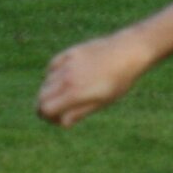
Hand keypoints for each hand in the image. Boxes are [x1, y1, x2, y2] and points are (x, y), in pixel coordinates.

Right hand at [36, 33, 150, 126]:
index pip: (45, 109)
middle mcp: (67, 77)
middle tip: (59, 110)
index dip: (48, 117)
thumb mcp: (103, 101)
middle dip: (46, 106)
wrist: (130, 50)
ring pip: (46, 82)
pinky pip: (52, 66)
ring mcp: (68, 63)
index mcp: (74, 92)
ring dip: (51, 91)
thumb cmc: (120, 79)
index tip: (59, 119)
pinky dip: (53, 74)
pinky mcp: (71, 51)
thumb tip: (62, 122)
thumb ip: (79, 112)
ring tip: (67, 94)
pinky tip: (64, 78)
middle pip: (41, 96)